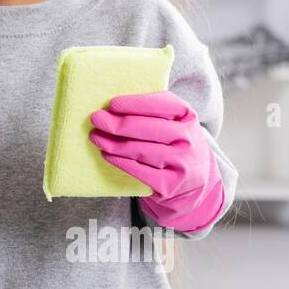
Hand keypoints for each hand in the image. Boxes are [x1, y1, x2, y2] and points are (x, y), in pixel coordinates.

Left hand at [88, 90, 224, 231]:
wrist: (193, 179)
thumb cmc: (174, 141)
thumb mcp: (174, 122)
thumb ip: (152, 111)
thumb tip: (113, 106)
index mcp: (188, 117)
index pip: (162, 105)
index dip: (135, 104)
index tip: (112, 104)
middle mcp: (188, 140)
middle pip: (147, 128)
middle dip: (118, 123)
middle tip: (96, 119)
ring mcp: (180, 164)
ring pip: (140, 150)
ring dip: (113, 143)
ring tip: (96, 136)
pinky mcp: (169, 185)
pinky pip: (138, 170)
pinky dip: (119, 161)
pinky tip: (107, 154)